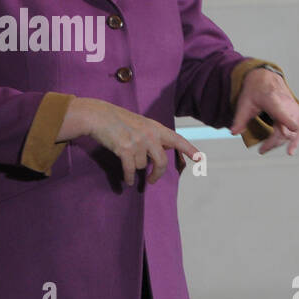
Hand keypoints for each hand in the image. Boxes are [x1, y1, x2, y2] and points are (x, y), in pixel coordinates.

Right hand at [60, 96, 200, 186]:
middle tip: (152, 181)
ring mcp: (137, 142)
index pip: (177, 139)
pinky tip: (128, 182)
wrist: (99, 116)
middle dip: (157, 174)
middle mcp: (149, 134)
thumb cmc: (118, 120)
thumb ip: (153, 136)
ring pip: (141, 166)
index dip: (189, 149)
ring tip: (126, 160)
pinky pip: (130, 170)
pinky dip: (129, 178)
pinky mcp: (125, 149)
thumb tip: (162, 153)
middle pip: (161, 162)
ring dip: (134, 167)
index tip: (200, 159)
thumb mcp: (140, 123)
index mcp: (155, 127)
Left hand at [230, 67, 298, 154]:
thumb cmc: (254, 91)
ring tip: (266, 148)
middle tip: (261, 149)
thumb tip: (234, 132)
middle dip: (273, 142)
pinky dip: (296, 141)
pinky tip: (290, 152)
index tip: (293, 130)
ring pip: (291, 132)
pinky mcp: (297, 113)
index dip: (288, 121)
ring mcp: (294, 109)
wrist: (266, 78)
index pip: (282, 112)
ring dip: (280, 143)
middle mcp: (287, 105)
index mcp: (273, 100)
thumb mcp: (244, 103)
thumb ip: (240, 119)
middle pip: (284, 129)